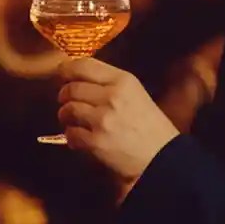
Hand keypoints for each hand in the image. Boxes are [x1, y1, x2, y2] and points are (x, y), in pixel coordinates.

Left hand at [57, 58, 179, 195]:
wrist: (162, 158)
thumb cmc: (150, 125)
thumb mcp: (135, 94)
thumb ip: (108, 83)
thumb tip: (77, 77)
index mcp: (123, 81)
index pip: (84, 65)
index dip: (67, 69)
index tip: (61, 74)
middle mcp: (111, 96)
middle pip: (71, 88)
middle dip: (64, 96)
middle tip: (67, 102)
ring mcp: (102, 119)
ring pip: (67, 110)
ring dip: (66, 117)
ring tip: (74, 122)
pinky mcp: (96, 141)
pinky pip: (70, 133)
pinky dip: (72, 137)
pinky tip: (80, 139)